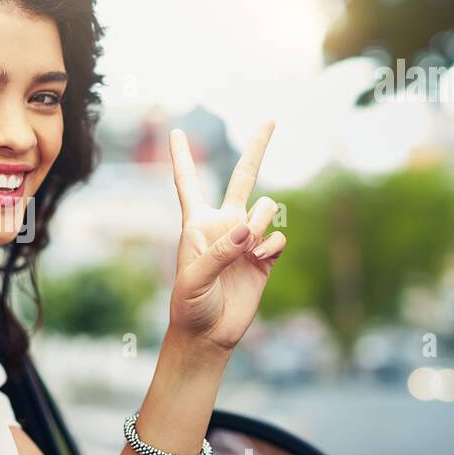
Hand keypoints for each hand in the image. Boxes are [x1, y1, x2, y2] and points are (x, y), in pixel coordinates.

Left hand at [167, 120, 285, 350]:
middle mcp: (224, 224)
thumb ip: (221, 251)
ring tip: (249, 249)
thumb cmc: (190, 305)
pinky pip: (278, 237)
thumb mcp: (195, 279)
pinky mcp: (264, 257)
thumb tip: (248, 229)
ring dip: (262, 221)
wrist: (208, 334)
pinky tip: (260, 262)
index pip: (188, 181)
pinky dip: (272, 247)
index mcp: (197, 223)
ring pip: (266, 208)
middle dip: (256, 149)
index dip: (181, 156)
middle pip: (242, 178)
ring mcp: (246, 239)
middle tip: (271, 119)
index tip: (175, 130)